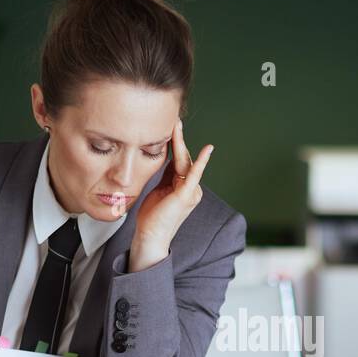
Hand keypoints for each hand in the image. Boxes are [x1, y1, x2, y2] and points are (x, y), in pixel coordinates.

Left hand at [130, 119, 213, 270]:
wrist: (150, 236)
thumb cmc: (153, 216)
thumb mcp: (159, 189)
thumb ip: (166, 174)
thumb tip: (166, 156)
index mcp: (184, 188)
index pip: (181, 161)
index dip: (176, 144)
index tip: (172, 127)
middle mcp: (192, 189)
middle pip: (185, 159)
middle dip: (179, 139)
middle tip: (175, 120)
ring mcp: (191, 193)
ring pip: (186, 163)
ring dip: (181, 143)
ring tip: (176, 125)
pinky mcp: (186, 196)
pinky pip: (194, 174)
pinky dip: (201, 161)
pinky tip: (208, 150)